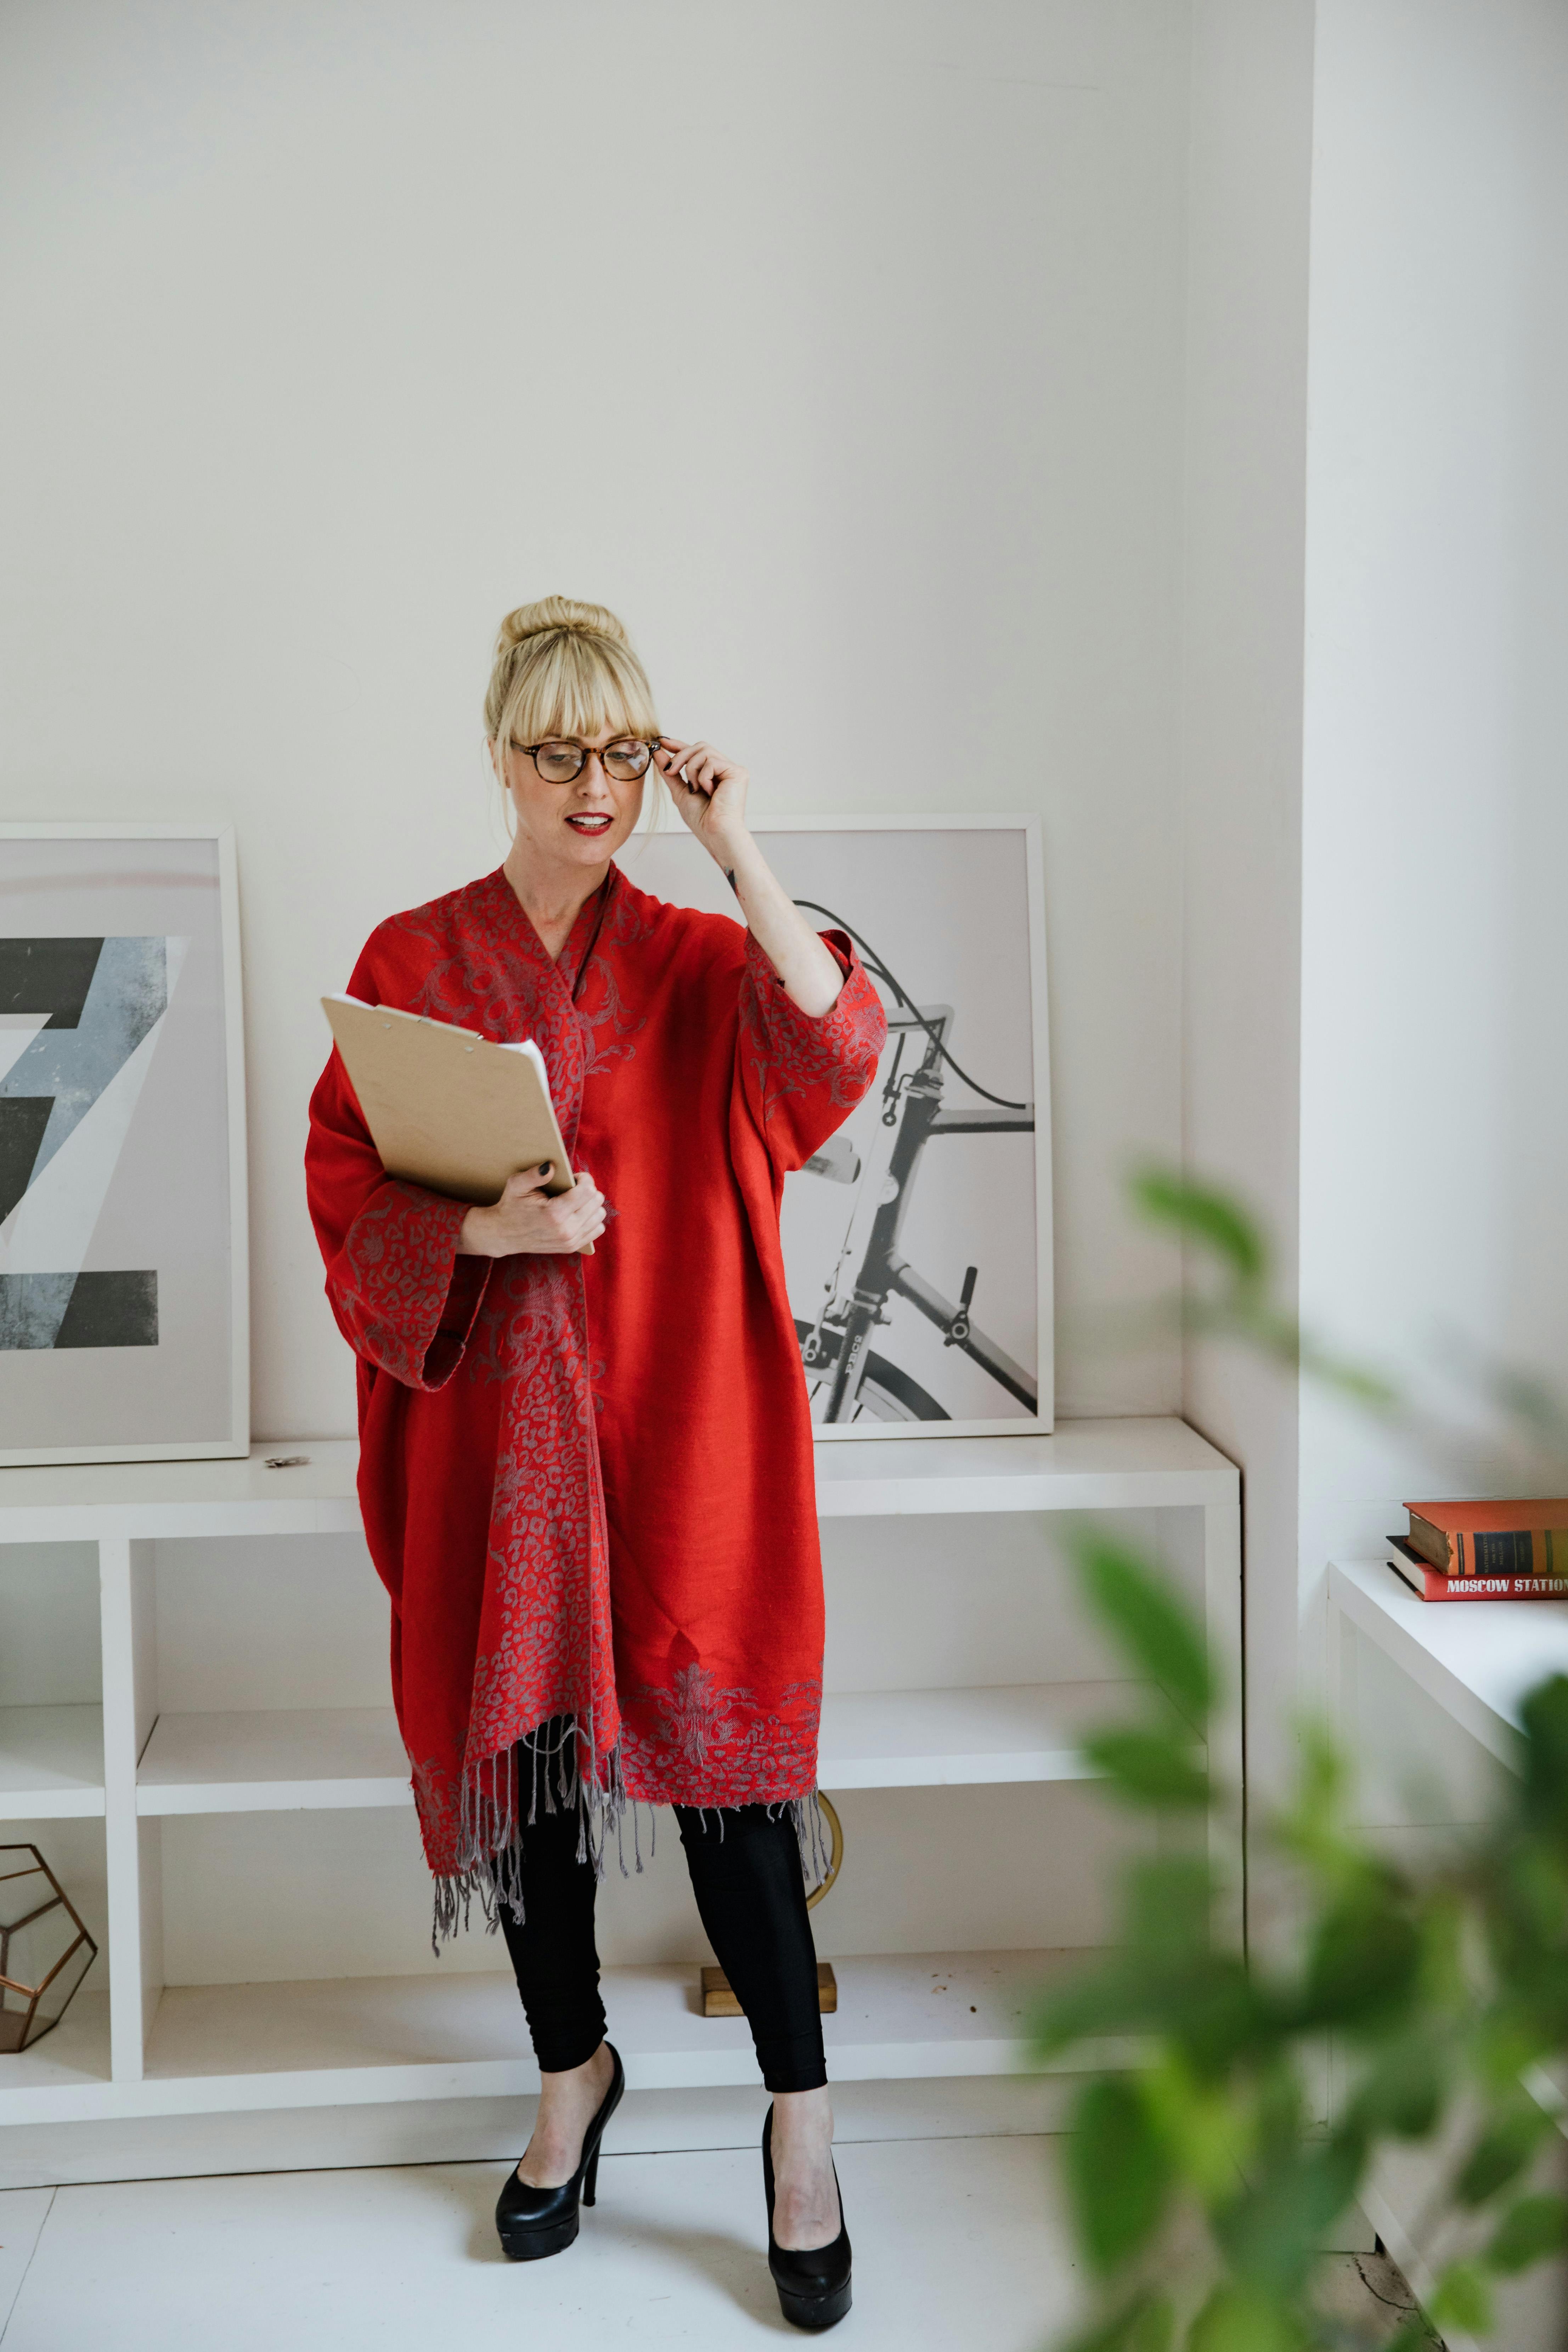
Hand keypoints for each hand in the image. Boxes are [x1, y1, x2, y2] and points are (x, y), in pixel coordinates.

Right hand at [457, 1163, 606, 1257]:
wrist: (503, 1235)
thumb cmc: (511, 1205)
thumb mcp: (516, 1185)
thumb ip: (534, 1174)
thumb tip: (551, 1166)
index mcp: (554, 1213)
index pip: (588, 1191)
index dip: (584, 1179)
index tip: (574, 1178)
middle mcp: (566, 1230)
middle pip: (596, 1201)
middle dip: (588, 1190)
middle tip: (572, 1188)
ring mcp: (570, 1240)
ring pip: (599, 1215)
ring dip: (591, 1204)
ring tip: (575, 1200)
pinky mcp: (571, 1247)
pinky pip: (597, 1229)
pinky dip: (591, 1218)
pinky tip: (577, 1213)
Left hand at [654, 736, 748, 864]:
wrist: (715, 832)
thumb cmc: (701, 819)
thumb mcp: (680, 792)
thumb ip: (671, 773)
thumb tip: (658, 753)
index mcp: (713, 774)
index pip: (696, 752)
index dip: (679, 745)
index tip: (662, 742)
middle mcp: (725, 769)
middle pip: (700, 747)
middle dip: (681, 756)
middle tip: (670, 771)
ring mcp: (732, 770)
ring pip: (704, 751)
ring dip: (692, 769)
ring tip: (694, 788)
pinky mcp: (738, 772)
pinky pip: (712, 762)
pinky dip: (703, 777)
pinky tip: (710, 792)